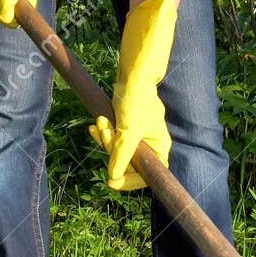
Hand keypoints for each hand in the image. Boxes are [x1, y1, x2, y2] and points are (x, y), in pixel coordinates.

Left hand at [89, 0, 177, 189]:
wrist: (133, 75)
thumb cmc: (136, 100)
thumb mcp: (127, 131)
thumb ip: (121, 156)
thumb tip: (113, 178)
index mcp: (160, 148)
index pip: (146, 176)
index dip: (128, 181)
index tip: (111, 182)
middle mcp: (151, 144)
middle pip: (127, 161)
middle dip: (111, 148)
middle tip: (104, 130)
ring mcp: (138, 136)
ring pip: (117, 149)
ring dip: (105, 137)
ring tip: (100, 122)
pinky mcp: (127, 126)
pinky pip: (113, 137)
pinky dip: (103, 132)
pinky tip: (95, 125)